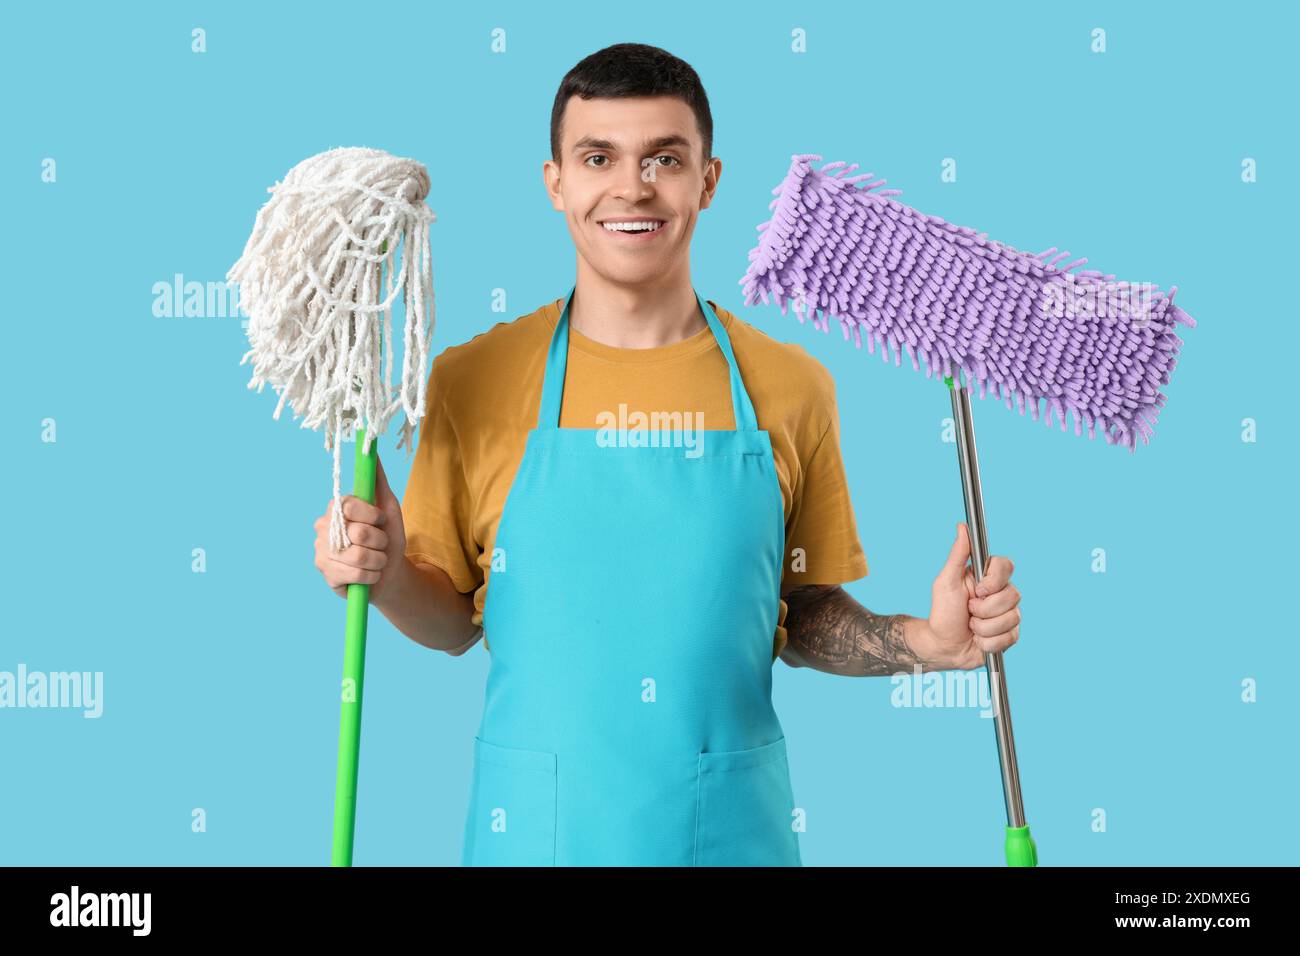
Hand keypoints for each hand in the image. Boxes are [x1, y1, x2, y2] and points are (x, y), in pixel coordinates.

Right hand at [312, 454, 407, 601]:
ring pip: (359, 555)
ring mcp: (321, 552)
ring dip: (379, 560)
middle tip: (380, 545)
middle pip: (358, 532)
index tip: (381, 520)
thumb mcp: (388, 507)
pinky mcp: (326, 575)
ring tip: (377, 560)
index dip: (372, 515)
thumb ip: (378, 481)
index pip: (349, 505)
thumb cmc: (387, 538)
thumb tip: (373, 452)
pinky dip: (372, 575)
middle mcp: (323, 527)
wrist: (390, 573)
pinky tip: (370, 574)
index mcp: (336, 508)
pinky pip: (356, 574)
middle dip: (380, 541)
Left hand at [924, 522, 1020, 669]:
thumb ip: (958, 555)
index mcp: (987, 577)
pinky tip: (978, 639)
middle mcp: (1002, 593)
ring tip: (971, 626)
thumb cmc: (943, 611)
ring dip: (984, 627)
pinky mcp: (1011, 634)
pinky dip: (988, 641)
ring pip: (1011, 618)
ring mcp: (1009, 614)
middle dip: (984, 609)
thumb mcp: (946, 581)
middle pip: (1013, 595)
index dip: (994, 581)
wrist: (943, 644)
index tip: (978, 590)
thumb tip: (962, 527)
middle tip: (969, 611)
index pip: (1007, 566)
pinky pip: (1009, 637)